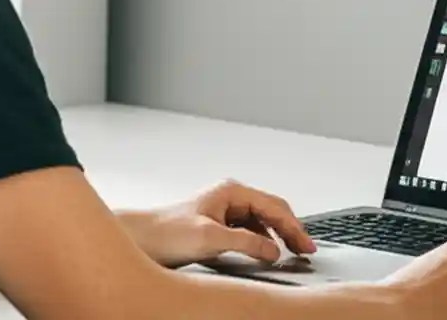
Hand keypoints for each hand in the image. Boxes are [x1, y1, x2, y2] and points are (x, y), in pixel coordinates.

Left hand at [118, 179, 317, 268]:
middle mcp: (230, 197)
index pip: (274, 207)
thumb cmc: (166, 232)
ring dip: (279, 236)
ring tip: (292, 253)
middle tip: (307, 251)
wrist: (140, 239)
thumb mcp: (210, 238)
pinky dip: (263, 241)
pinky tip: (266, 254)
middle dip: (291, 230)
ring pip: (262, 221)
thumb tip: (273, 250)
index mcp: (231, 192)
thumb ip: (245, 242)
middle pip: (272, 211)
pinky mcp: (218, 225)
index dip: (294, 227)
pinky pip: (250, 230)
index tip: (307, 245)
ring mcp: (224, 210)